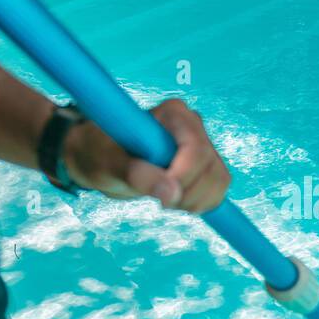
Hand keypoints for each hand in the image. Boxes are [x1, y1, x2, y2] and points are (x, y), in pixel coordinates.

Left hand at [63, 99, 231, 213]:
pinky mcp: (206, 165)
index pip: (196, 148)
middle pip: (211, 168)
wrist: (103, 158)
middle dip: (186, 194)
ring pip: (219, 181)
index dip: (184, 178)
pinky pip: (218, 191)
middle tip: (156, 202)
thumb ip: (138, 175)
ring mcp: (203, 145)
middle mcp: (193, 126)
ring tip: (163, 199)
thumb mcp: (110, 163)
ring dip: (194, 201)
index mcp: (173, 114)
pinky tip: (175, 200)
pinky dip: (200, 204)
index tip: (160, 201)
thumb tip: (171, 194)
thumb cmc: (100, 153)